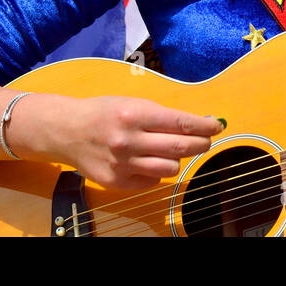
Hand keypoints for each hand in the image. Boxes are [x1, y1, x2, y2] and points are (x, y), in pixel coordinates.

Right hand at [18, 94, 222, 189]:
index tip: (217, 126)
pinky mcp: (116, 182)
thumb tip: (199, 124)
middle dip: (200, 144)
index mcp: (136, 114)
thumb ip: (163, 116)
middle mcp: (129, 140)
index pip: (181, 123)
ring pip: (170, 169)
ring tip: (175, 151)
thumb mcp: (133, 103)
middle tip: (205, 140)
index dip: (204, 126)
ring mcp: (122, 164)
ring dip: (179, 160)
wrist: (67, 132)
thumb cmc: (105, 113)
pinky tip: (150, 161)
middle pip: (181, 148)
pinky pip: (152, 181)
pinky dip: (157, 173)